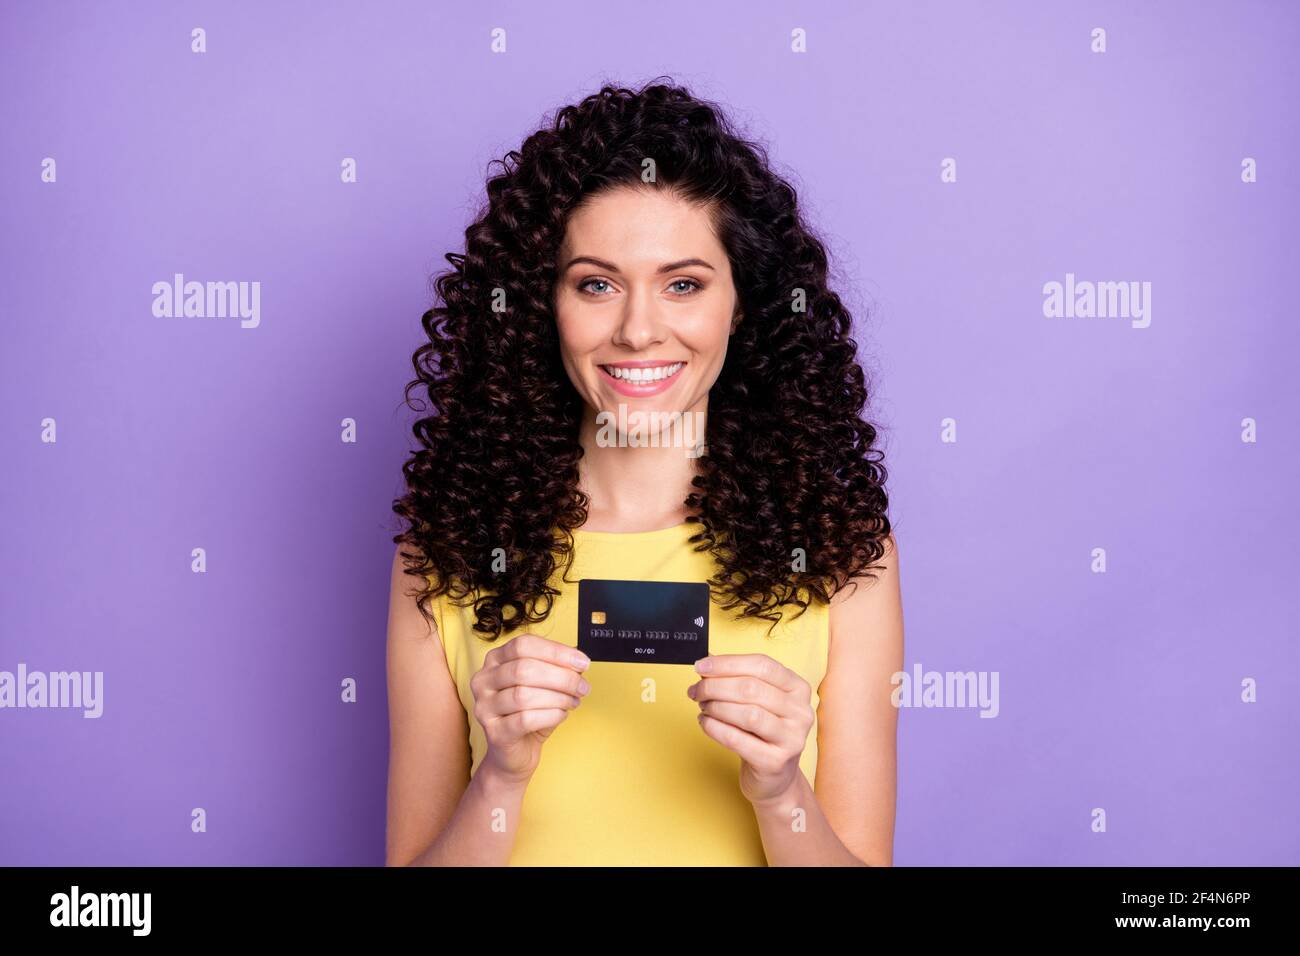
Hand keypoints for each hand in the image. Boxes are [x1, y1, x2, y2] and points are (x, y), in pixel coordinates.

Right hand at [471, 633, 590, 784]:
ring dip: (558, 698)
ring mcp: (484, 707)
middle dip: (561, 677)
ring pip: (524, 695)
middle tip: (583, 687)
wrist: (514, 754)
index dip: (556, 652)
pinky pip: (525, 719)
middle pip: (524, 669)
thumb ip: (557, 669)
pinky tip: (561, 715)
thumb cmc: (530, 714)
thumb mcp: (544, 685)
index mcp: (495, 660)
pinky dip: (551, 715)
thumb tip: (579, 663)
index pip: (523, 645)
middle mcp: (484, 680)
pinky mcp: (494, 732)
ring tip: (573, 702)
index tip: (582, 662)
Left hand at [687, 654, 814, 804]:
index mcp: (798, 688)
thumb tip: (707, 661)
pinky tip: (705, 723)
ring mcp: (792, 738)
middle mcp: (800, 712)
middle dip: (715, 687)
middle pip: (751, 688)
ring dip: (716, 707)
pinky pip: (737, 739)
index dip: (728, 663)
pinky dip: (715, 728)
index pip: (763, 665)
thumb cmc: (762, 733)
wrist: (774, 777)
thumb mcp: (755, 701)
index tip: (701, 666)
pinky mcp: (775, 762)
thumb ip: (736, 678)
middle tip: (696, 691)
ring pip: (747, 714)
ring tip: (703, 707)